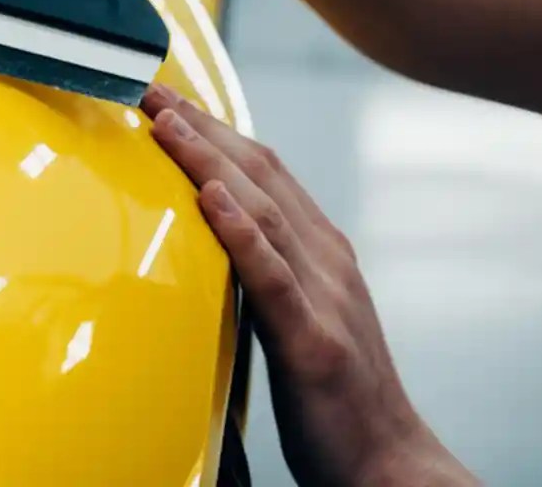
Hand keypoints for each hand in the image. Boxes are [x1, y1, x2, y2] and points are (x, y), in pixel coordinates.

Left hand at [141, 85, 478, 485]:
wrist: (388, 461)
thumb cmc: (335, 391)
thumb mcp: (299, 314)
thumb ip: (268, 269)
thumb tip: (217, 233)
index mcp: (324, 254)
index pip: (266, 174)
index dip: (218, 132)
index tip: (171, 101)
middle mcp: (328, 263)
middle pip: (261, 177)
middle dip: (204, 129)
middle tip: (153, 92)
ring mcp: (324, 299)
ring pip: (263, 213)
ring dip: (211, 162)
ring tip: (169, 124)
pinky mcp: (313, 343)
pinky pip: (273, 278)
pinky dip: (242, 233)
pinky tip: (213, 199)